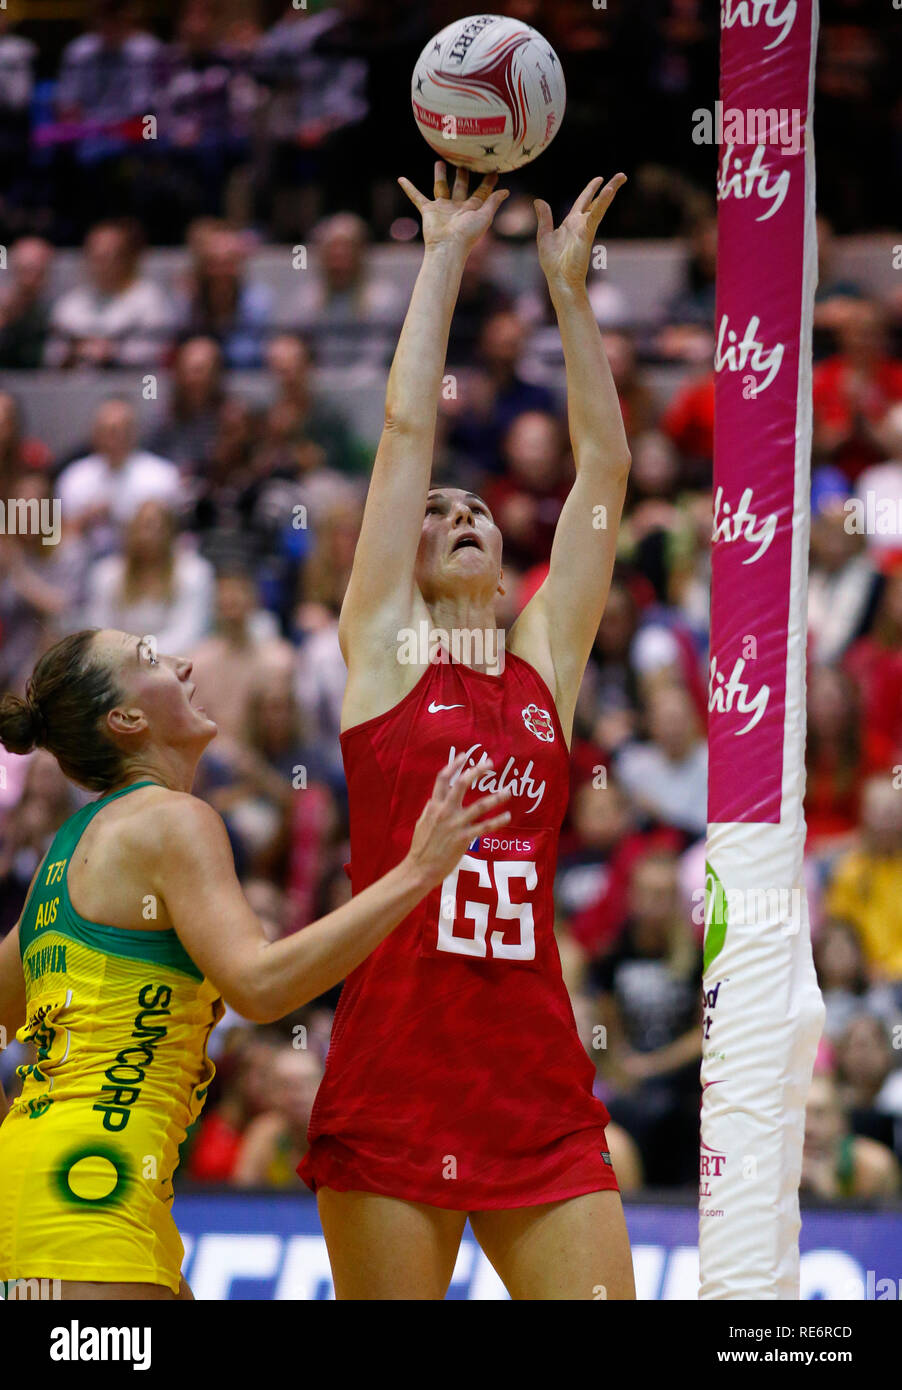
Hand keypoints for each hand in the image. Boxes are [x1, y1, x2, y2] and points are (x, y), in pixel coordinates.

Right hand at [399, 161, 509, 257]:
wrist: (448, 247)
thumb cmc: (468, 234)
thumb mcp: (484, 216)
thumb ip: (493, 202)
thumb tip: (506, 191)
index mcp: (472, 209)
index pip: (481, 191)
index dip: (487, 180)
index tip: (493, 166)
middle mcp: (457, 207)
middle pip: (460, 186)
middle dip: (462, 173)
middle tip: (464, 158)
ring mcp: (442, 208)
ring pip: (441, 187)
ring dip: (440, 175)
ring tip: (439, 161)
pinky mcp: (428, 211)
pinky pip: (417, 197)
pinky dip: (409, 189)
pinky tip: (401, 179)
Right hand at [406, 752, 511, 887]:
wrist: (420, 868)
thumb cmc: (421, 847)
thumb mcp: (421, 822)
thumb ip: (430, 809)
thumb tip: (434, 800)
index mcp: (434, 806)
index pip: (443, 779)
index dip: (454, 765)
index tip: (465, 755)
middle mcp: (445, 811)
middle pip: (461, 784)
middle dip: (476, 771)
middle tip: (490, 763)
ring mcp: (455, 824)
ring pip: (479, 806)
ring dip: (496, 797)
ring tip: (508, 791)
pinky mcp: (463, 838)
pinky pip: (485, 827)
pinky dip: (498, 821)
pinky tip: (507, 816)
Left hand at [534, 173, 626, 293]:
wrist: (559, 279)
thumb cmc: (553, 262)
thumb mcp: (544, 235)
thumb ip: (544, 217)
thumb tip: (539, 201)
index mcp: (571, 223)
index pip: (583, 202)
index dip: (591, 190)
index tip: (600, 179)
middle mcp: (581, 223)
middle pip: (597, 201)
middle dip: (609, 187)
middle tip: (622, 176)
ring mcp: (585, 227)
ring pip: (600, 204)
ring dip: (611, 190)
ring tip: (621, 177)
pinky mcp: (587, 233)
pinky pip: (596, 214)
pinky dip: (602, 203)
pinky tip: (609, 191)